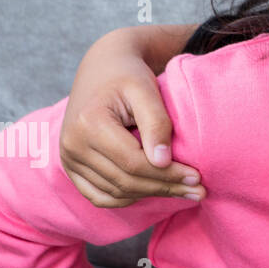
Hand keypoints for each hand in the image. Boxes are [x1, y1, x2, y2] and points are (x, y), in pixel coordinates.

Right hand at [59, 29, 205, 206]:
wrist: (102, 69)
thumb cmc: (128, 76)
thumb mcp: (146, 89)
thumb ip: (156, 123)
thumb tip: (163, 161)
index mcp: (89, 124)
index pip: (133, 162)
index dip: (167, 174)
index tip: (197, 177)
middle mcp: (72, 145)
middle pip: (124, 181)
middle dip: (165, 188)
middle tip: (199, 190)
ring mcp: (69, 159)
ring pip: (114, 192)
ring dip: (151, 195)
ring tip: (183, 192)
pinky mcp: (72, 167)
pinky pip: (99, 196)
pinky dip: (127, 198)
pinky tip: (154, 192)